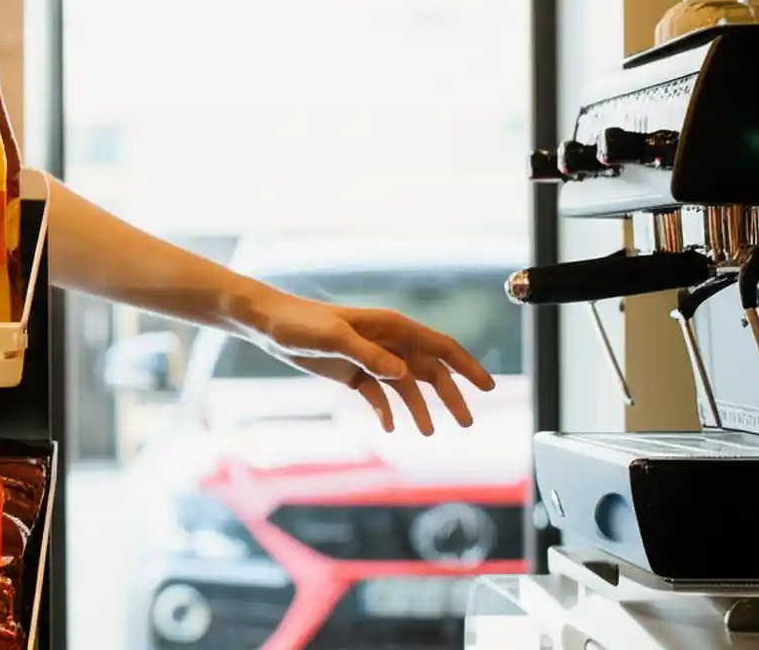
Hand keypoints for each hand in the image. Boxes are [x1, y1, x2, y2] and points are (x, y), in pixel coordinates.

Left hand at [236, 289, 495, 434]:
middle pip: (430, 370)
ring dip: (420, 408)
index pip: (440, 347)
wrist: (270, 324)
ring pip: (407, 385)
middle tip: (467, 422)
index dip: (467, 366)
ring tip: (429, 434)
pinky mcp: (354, 372)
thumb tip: (402, 373)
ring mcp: (372, 358)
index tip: (488, 387)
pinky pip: (379, 395)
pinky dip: (387, 411)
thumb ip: (368, 354)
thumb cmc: (300, 324)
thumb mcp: (333, 338)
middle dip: (451, 395)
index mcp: (391, 327)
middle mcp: (388, 342)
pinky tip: (391, 428)